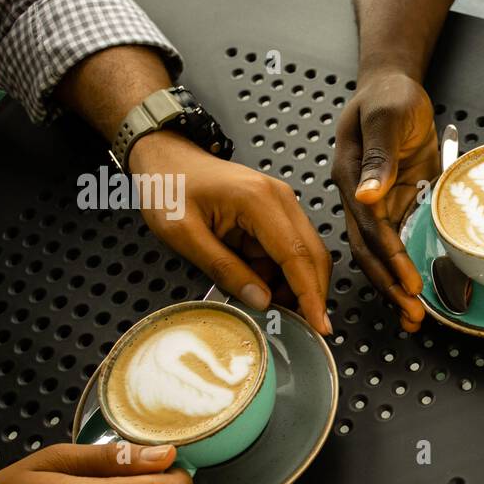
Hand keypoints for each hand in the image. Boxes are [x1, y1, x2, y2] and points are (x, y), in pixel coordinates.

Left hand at [132, 131, 332, 335]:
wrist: (164, 156)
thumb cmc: (168, 187)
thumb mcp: (183, 235)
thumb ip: (224, 269)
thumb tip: (262, 300)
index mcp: (259, 201)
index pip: (297, 256)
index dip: (310, 294)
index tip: (319, 326)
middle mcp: (280, 199)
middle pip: (313, 255)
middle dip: (310, 293)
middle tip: (301, 327)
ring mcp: (281, 204)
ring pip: (304, 255)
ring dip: (293, 285)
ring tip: (266, 305)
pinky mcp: (275, 212)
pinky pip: (288, 249)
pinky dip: (280, 273)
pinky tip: (260, 285)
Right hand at [332, 68, 439, 330]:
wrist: (394, 87)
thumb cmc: (389, 96)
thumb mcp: (386, 116)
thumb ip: (378, 155)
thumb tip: (367, 195)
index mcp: (351, 177)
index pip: (369, 227)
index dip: (389, 257)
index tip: (409, 282)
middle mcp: (359, 197)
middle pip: (369, 251)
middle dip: (389, 286)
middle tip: (412, 315)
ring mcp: (375, 204)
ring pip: (379, 254)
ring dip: (394, 286)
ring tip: (413, 316)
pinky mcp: (394, 205)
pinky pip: (397, 244)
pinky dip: (405, 269)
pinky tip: (416, 293)